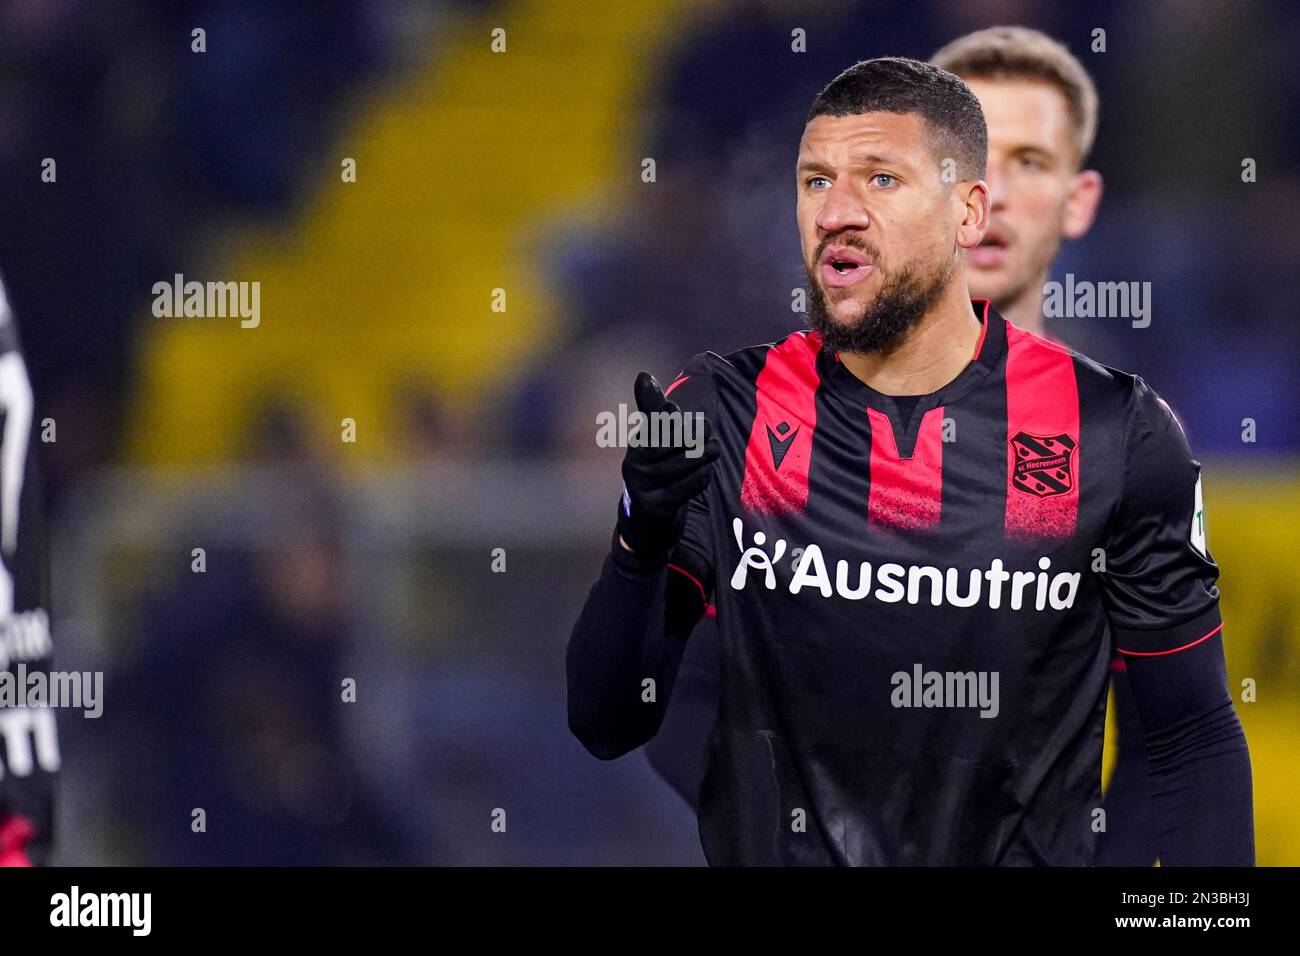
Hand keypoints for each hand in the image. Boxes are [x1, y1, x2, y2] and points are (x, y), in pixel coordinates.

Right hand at [616, 371, 718, 560]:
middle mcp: (634, 465)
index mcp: (636, 445)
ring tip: (714, 449)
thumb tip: (643, 375)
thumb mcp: (655, 442)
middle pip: (667, 442)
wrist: (646, 523)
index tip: (674, 408)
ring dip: (702, 456)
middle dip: (691, 433)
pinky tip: (707, 471)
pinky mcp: (656, 507)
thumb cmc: (657, 472)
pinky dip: (699, 477)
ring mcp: (643, 487)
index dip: (665, 416)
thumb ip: (654, 412)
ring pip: (679, 465)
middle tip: (707, 429)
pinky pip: (683, 488)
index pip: (651, 424)